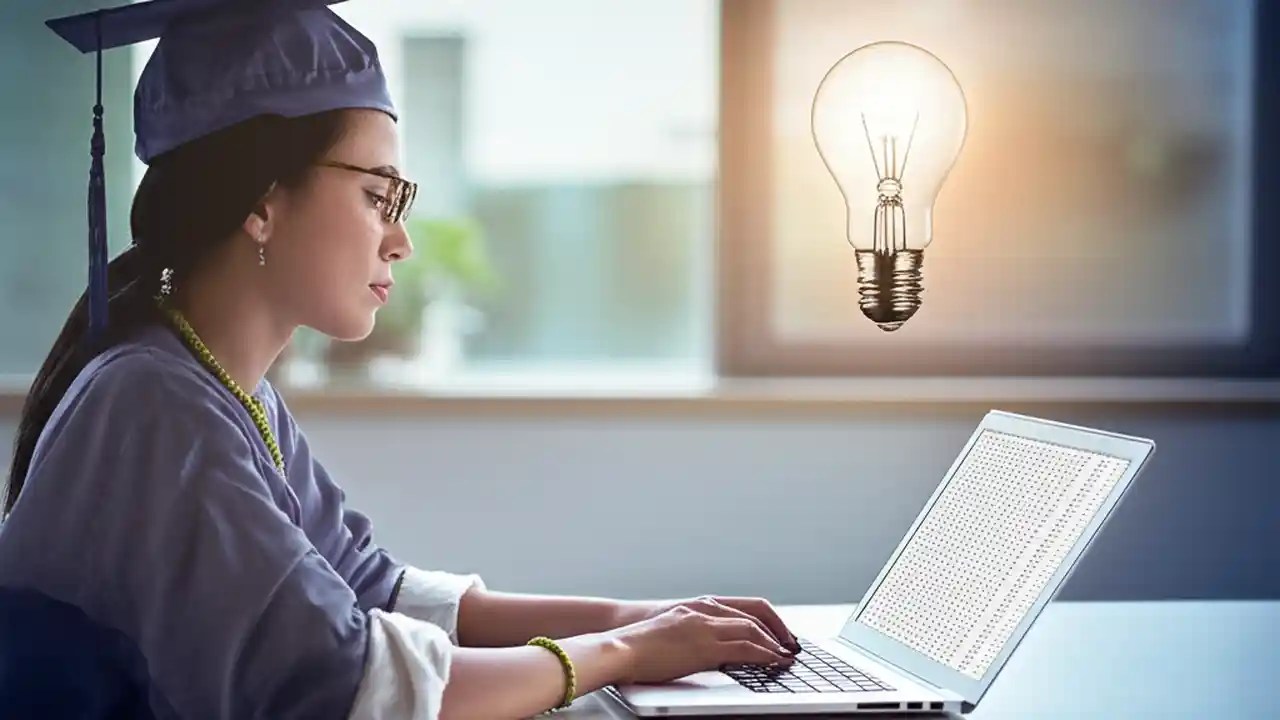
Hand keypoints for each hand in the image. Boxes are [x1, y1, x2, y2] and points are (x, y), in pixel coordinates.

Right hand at [609, 603, 796, 684]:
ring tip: (786, 657)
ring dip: (774, 643)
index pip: (748, 606)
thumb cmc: (641, 641)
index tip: (782, 634)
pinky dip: (765, 654)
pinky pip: (745, 647)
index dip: (771, 620)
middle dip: (778, 631)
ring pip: (753, 629)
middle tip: (792, 647)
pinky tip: (773, 662)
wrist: (620, 644)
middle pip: (756, 614)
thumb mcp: (674, 629)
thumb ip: (696, 632)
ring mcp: (705, 625)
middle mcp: (706, 609)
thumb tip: (713, 650)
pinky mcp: (704, 645)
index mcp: (700, 605)